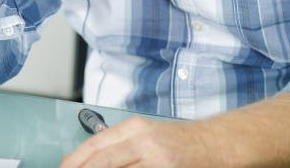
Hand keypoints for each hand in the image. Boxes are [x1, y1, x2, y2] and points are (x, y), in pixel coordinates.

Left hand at [60, 117, 212, 167]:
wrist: (215, 143)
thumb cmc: (180, 141)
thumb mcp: (146, 135)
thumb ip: (119, 145)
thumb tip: (88, 161)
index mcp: (135, 128)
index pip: (95, 145)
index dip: (74, 161)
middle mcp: (144, 141)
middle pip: (102, 161)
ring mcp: (157, 159)